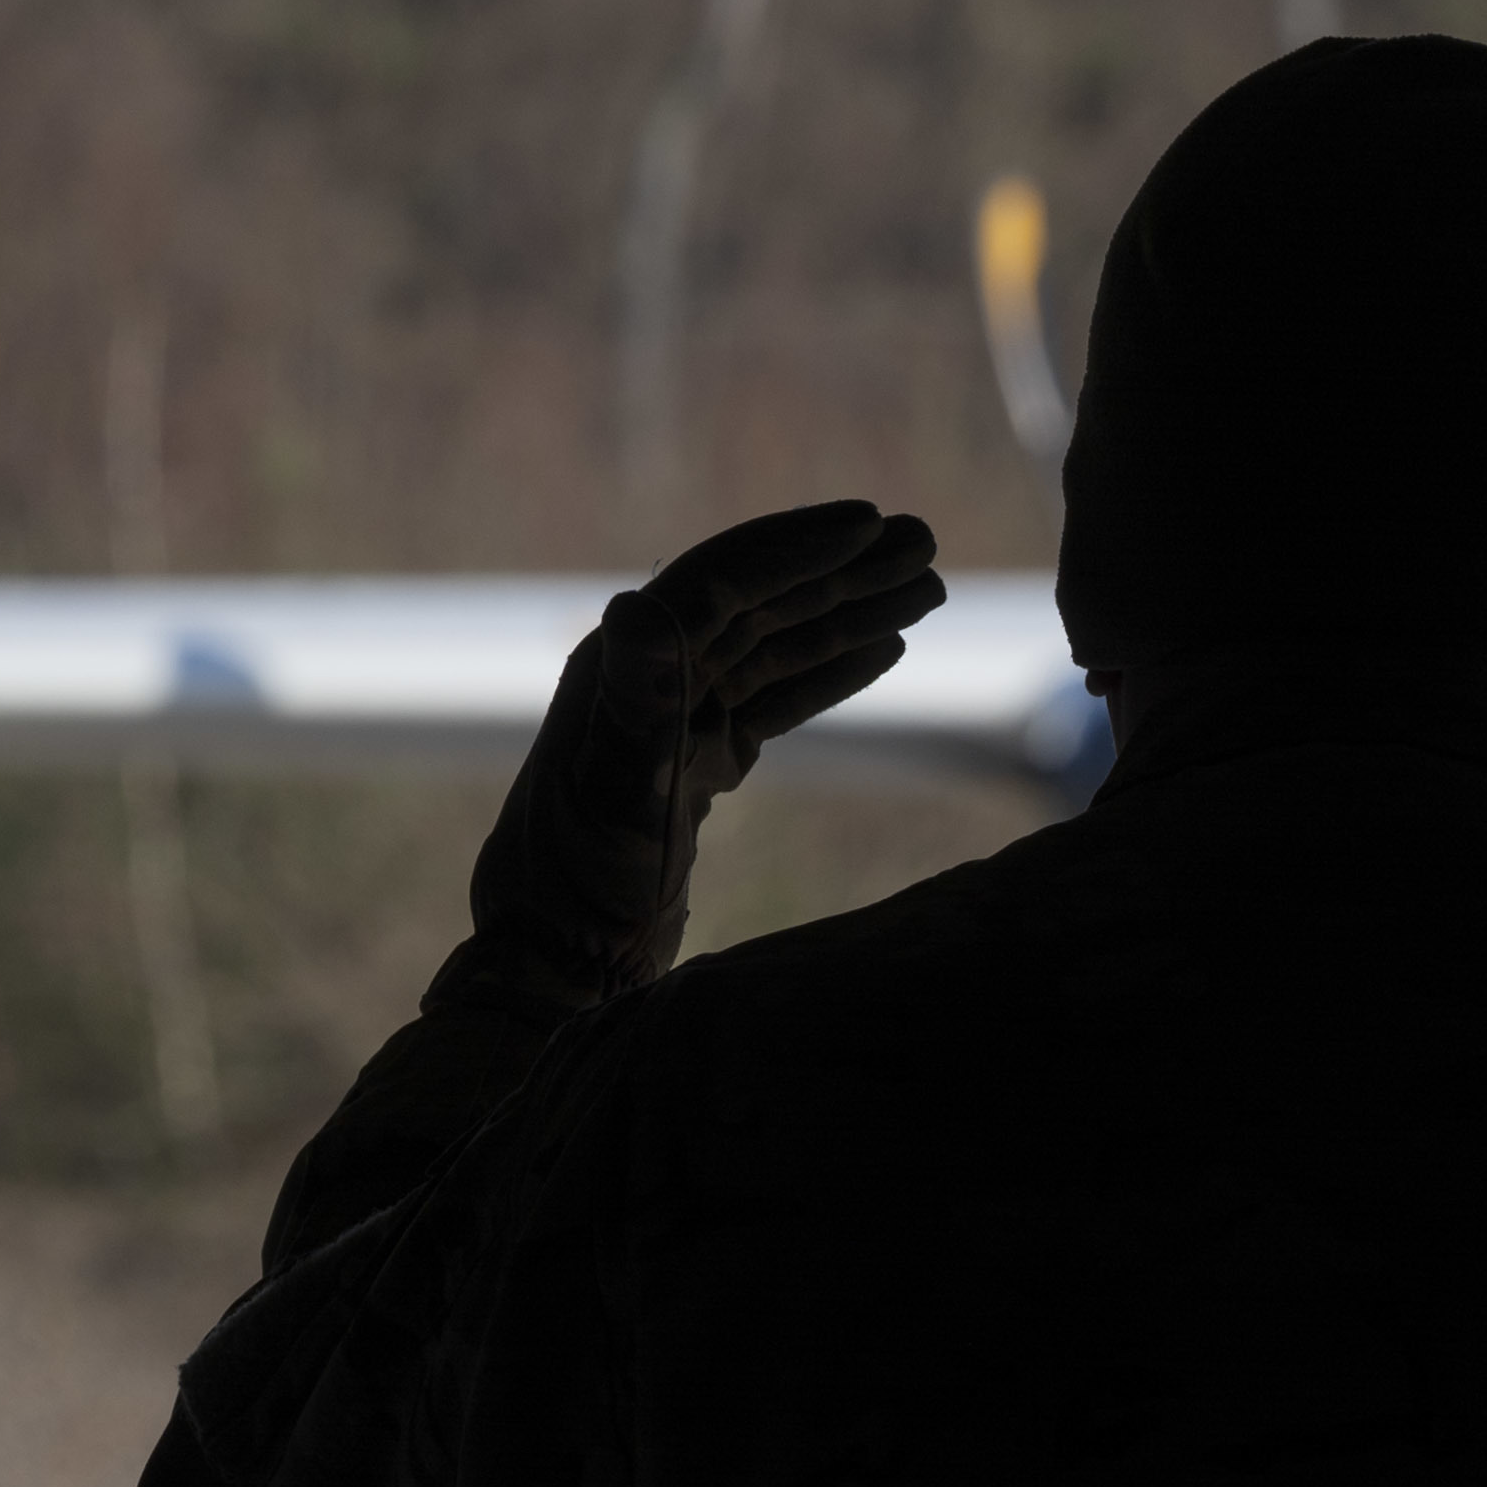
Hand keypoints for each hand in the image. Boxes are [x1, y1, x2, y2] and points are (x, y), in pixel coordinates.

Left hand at [453, 502, 945, 1009]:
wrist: (559, 963)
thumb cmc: (580, 886)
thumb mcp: (614, 797)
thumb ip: (635, 704)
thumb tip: (639, 606)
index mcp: (623, 665)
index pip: (723, 583)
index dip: (797, 549)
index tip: (872, 523)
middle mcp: (648, 675)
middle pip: (760, 602)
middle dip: (843, 569)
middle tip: (924, 541)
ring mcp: (676, 718)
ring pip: (777, 645)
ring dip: (849, 613)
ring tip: (927, 590)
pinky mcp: (697, 761)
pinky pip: (775, 697)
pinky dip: (831, 671)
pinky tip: (885, 650)